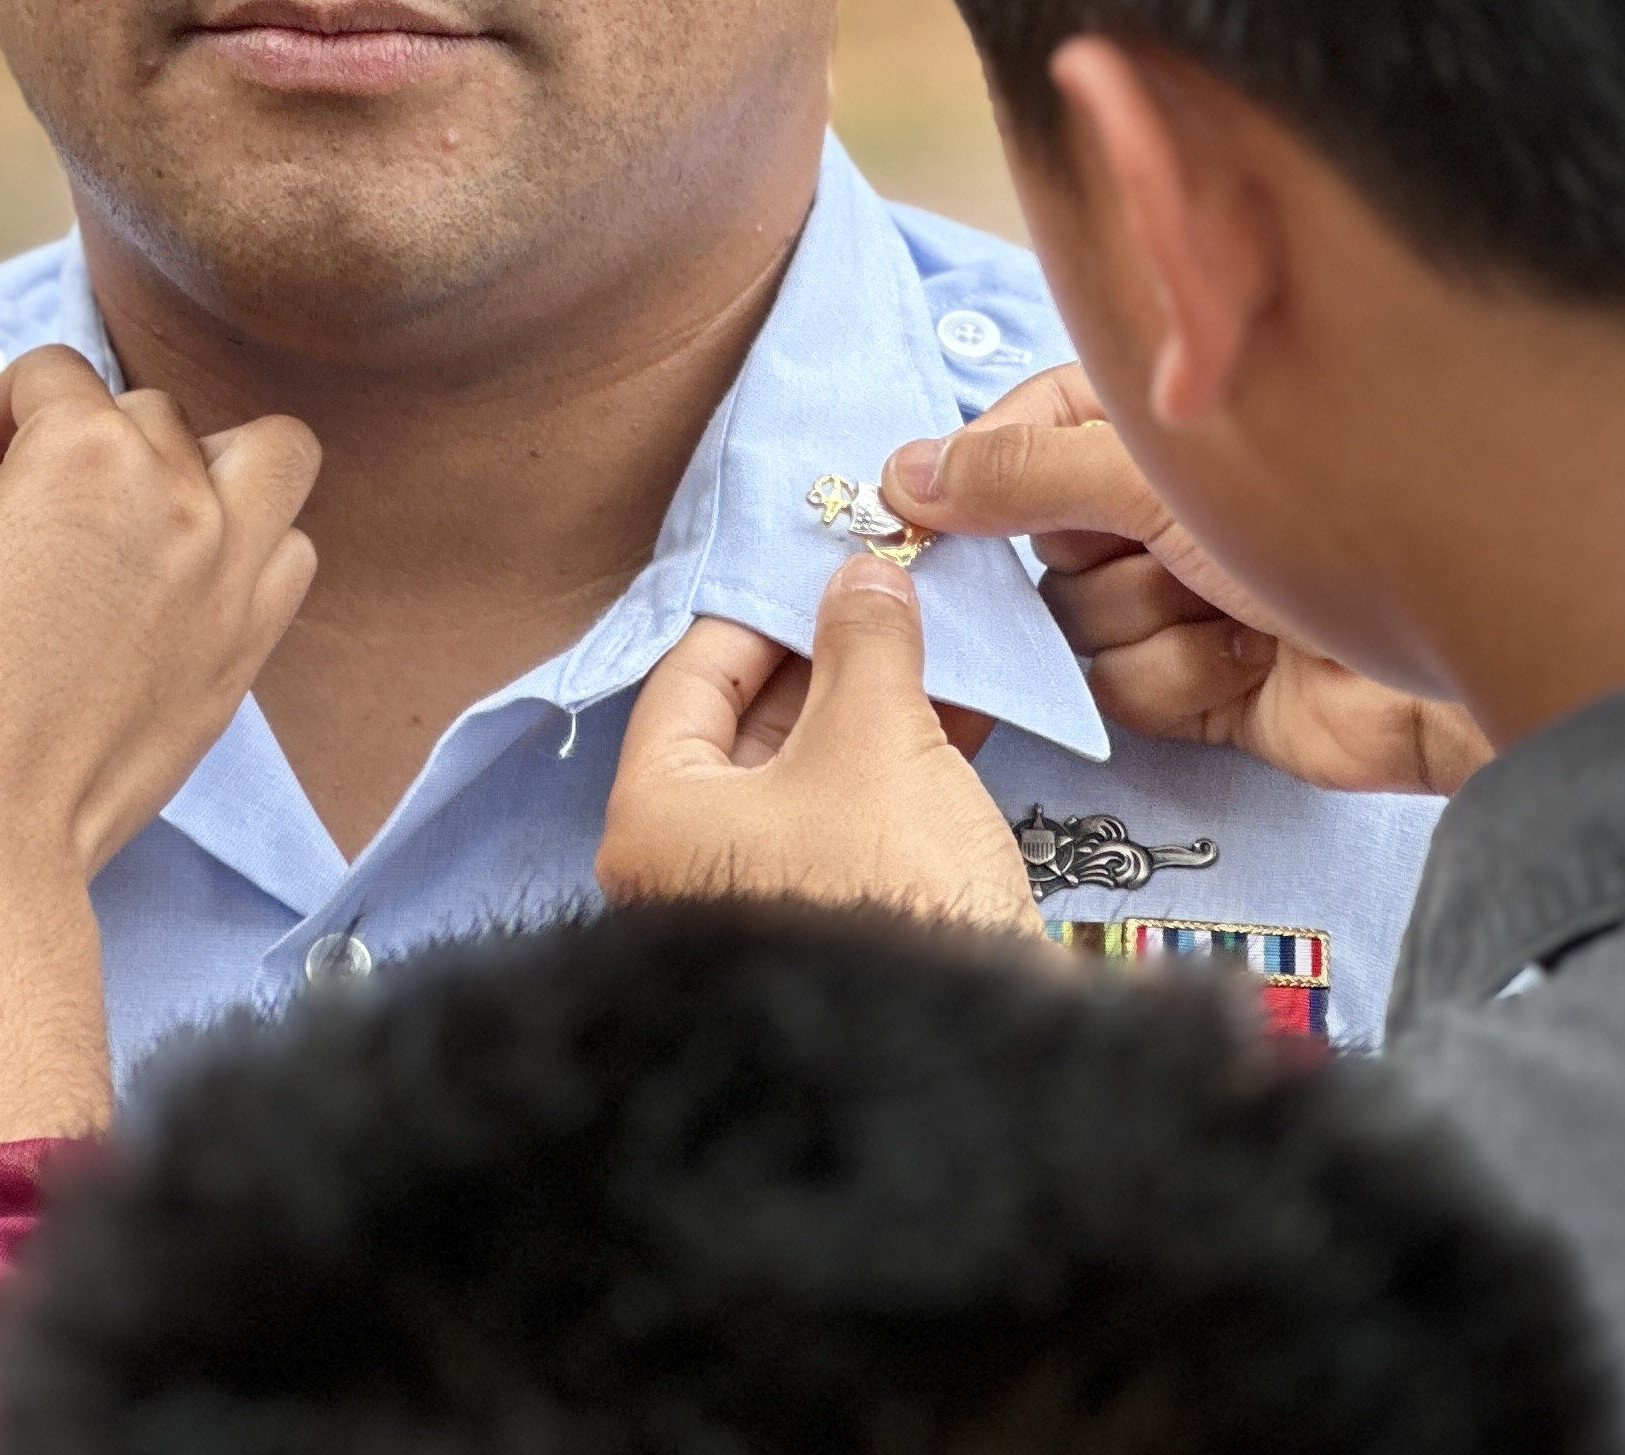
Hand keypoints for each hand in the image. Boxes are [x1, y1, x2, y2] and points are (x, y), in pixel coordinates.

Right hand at [0, 347, 319, 1173]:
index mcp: (85, 456)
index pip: (47, 377)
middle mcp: (177, 497)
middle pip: (142, 413)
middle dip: (74, 438)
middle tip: (13, 494)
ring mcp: (229, 573)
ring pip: (262, 456)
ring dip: (204, 460)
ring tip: (138, 504)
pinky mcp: (247, 648)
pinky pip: (285, 553)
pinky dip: (248, 543)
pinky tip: (178, 577)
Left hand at [600, 554, 1044, 932]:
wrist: (972, 1058)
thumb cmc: (888, 889)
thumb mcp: (876, 739)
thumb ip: (864, 641)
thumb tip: (862, 572)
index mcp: (652, 815)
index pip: (689, 677)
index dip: (762, 610)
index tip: (821, 567)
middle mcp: (681, 864)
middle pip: (747, 725)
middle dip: (826, 657)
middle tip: (888, 598)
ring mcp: (752, 903)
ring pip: (807, 774)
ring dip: (873, 707)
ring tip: (937, 644)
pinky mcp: (825, 929)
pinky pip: (848, 822)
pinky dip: (897, 768)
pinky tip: (962, 717)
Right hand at [881, 365, 1489, 796]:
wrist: (1481, 645)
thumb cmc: (1342, 513)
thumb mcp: (1161, 470)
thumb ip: (1022, 471)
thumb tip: (901, 471)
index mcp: (1157, 420)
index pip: (1016, 435)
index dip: (980, 477)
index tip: (935, 510)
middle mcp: (1163, 505)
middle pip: (1033, 545)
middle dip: (1087, 561)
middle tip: (1157, 554)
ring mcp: (1185, 597)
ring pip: (1072, 628)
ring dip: (1145, 626)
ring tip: (1236, 610)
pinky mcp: (1207, 690)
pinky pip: (1123, 695)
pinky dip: (1178, 684)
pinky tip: (1254, 664)